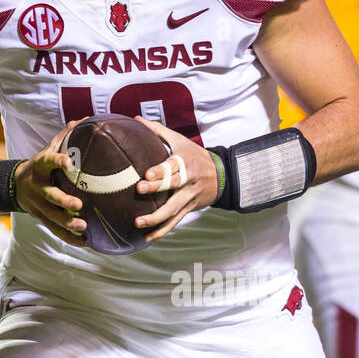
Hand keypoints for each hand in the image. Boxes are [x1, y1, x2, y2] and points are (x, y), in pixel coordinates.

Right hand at [13, 123, 87, 245]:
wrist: (15, 185)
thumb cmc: (41, 165)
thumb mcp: (48, 149)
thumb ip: (65, 136)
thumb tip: (86, 120)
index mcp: (40, 168)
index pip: (47, 161)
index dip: (57, 160)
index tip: (68, 161)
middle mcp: (38, 188)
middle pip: (50, 196)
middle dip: (63, 201)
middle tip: (79, 204)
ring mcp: (38, 205)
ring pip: (52, 217)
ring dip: (67, 223)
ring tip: (82, 227)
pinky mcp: (41, 218)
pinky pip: (55, 230)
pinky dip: (69, 237)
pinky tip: (84, 242)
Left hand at [134, 118, 219, 240]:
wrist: (222, 175)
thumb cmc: (195, 155)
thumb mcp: (180, 141)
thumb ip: (158, 131)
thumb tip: (136, 119)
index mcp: (185, 163)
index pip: (173, 167)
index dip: (161, 171)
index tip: (147, 174)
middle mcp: (188, 181)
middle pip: (172, 186)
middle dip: (156, 189)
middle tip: (139, 190)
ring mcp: (189, 197)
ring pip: (173, 209)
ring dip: (156, 218)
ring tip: (138, 223)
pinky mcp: (189, 209)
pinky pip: (175, 222)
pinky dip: (162, 231)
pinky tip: (149, 238)